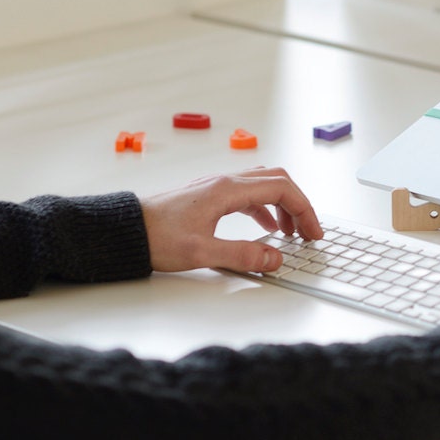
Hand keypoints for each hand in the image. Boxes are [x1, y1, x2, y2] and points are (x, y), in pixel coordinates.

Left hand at [139, 168, 322, 273]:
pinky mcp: (209, 196)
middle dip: (299, 205)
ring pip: (263, 185)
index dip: (304, 210)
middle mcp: (225, 182)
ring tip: (291, 231)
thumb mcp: (202, 252)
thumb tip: (275, 258)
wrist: (126, 230)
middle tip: (309, 231)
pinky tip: (266, 226)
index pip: (282, 189)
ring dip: (283, 205)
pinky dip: (265, 207)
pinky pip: (248, 194)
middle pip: (277, 181)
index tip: (313, 232)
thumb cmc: (156, 236)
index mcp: (228, 189)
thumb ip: (243, 255)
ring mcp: (217, 187)